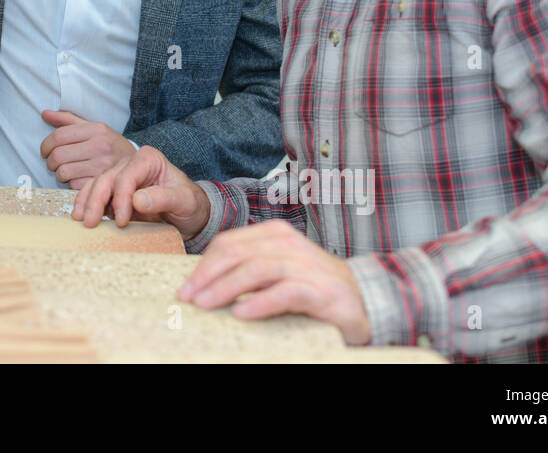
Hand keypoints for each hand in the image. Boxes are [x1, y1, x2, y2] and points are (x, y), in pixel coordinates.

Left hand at [39, 110, 135, 188]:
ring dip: (59, 174)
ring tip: (65, 171)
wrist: (137, 165)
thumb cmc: (109, 145)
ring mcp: (103, 166)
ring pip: (63, 172)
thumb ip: (68, 120)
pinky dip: (71, 184)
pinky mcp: (103, 183)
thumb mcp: (93, 128)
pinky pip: (74, 186)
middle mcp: (100, 146)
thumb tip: (45, 113)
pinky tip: (77, 179)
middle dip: (50, 161)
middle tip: (54, 163)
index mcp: (96, 129)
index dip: (45, 145)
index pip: (59, 136)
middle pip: (58, 155)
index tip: (45, 151)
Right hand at [71, 144, 209, 238]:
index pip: (127, 175)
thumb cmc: (190, 204)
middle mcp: (131, 164)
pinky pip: (94, 194)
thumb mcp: (185, 201)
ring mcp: (120, 177)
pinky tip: (81, 216)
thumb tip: (137, 200)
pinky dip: (86, 204)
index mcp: (149, 159)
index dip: (121, 197)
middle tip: (91, 222)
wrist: (188, 215)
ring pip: (96, 184)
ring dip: (86, 202)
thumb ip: (164, 198)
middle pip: (107, 178)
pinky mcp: (114, 191)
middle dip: (96, 200)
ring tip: (81, 221)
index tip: (122, 220)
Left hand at [177, 220, 371, 345]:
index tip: (185, 287)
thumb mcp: (276, 271)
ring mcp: (305, 265)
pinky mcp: (320, 290)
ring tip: (205, 305)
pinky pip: (285, 292)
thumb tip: (202, 285)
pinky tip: (240, 314)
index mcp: (274, 234)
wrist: (363, 300)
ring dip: (226, 288)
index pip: (228, 242)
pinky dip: (259, 303)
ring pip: (256, 269)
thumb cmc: (311, 287)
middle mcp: (288, 244)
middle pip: (237, 253)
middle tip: (187, 298)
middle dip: (207, 275)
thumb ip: (247, 269)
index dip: (203, 265)